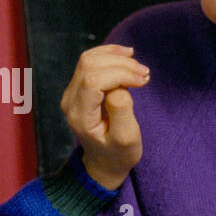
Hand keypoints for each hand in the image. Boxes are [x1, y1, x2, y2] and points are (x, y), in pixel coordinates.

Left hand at [60, 44, 148, 189]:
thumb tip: (118, 88)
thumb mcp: (126, 139)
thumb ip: (121, 112)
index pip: (94, 81)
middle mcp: (70, 101)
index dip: (121, 74)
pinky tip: (127, 56)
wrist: (105, 161)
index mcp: (80, 115)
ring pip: (89, 59)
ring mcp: (71, 92)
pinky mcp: (79, 86)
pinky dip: (109, 54)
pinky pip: (90, 61)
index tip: (143, 81)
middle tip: (145, 74)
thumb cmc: (119, 153)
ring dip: (116, 57)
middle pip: (90, 65)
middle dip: (121, 64)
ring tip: (139, 68)